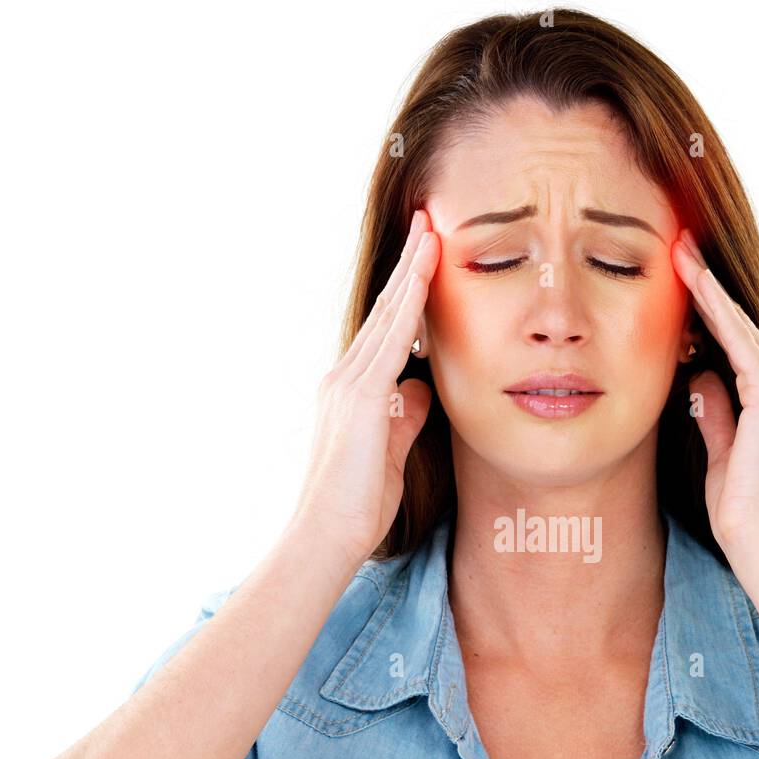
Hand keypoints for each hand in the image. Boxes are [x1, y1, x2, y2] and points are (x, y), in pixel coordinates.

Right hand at [288, 208, 438, 572]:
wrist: (327, 536)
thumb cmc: (359, 504)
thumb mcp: (393, 450)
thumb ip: (407, 416)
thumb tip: (423, 388)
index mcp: (352, 390)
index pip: (388, 330)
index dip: (408, 291)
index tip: (428, 256)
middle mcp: (344, 377)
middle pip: (385, 311)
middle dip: (409, 265)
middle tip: (428, 222)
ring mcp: (348, 384)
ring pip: (387, 317)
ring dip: (411, 272)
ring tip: (431, 232)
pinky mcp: (359, 398)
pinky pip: (390, 342)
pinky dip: (407, 306)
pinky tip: (424, 277)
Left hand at [671, 229, 758, 560]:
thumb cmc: (740, 509)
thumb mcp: (720, 451)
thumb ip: (714, 412)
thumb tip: (700, 378)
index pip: (736, 344)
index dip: (708, 311)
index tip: (681, 279)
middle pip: (738, 327)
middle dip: (706, 287)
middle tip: (679, 248)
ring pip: (738, 328)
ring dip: (707, 289)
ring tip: (679, 253)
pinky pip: (738, 343)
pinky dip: (716, 312)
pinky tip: (695, 285)